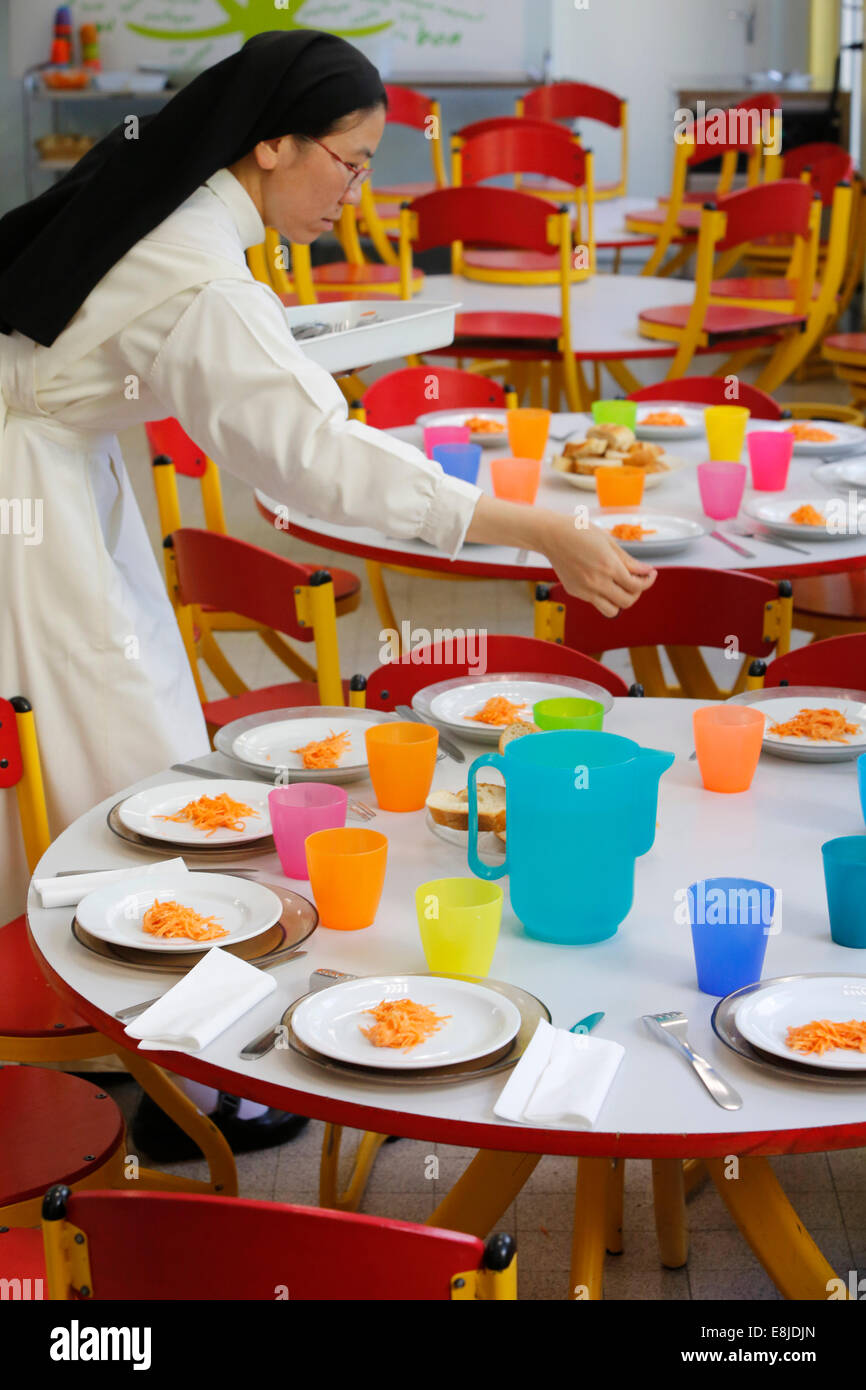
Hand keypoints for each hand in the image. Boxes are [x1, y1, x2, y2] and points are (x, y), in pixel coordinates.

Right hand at [538, 512, 656, 616]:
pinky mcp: (576, 592)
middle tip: (637, 581)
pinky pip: (596, 602)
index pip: (636, 585)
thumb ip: (628, 561)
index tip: (650, 575)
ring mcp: (585, 590)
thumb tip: (646, 571)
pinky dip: (604, 596)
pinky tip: (603, 582)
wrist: (551, 536)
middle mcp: (597, 582)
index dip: (648, 581)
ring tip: (621, 588)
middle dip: (637, 592)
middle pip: (627, 601)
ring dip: (620, 601)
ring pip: (612, 611)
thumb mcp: (608, 541)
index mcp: (608, 566)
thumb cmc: (578, 532)